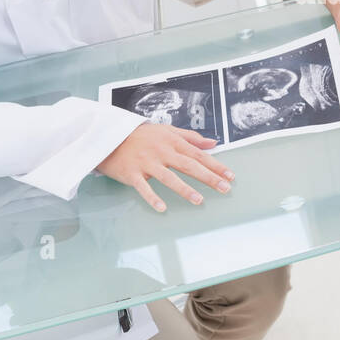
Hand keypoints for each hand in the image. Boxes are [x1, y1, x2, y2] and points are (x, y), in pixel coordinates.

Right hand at [95, 123, 233, 212]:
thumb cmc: (141, 135)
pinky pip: (143, 188)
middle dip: (208, 177)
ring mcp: (147, 163)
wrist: (110, 136)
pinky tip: (162, 208)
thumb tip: (212, 143)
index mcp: (172, 142)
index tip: (230, 175)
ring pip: (168, 177)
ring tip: (199, 200)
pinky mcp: (132, 173)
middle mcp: (162, 151)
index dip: (215, 165)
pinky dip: (152, 198)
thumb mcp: (167, 131)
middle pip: (189, 165)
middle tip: (224, 188)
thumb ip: (190, 137)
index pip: (198, 154)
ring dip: (184, 189)